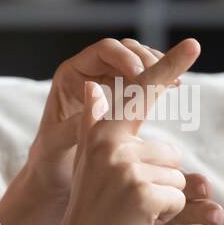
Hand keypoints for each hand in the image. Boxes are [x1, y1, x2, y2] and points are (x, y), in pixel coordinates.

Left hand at [26, 38, 178, 194]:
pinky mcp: (119, 96)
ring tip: (175, 83)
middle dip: (148, 60)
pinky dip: (158, 80)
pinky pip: (142, 78)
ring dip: (158, 67)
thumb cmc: (49, 160)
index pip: (103, 51)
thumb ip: (73, 126)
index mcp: (70, 75)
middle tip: (166, 80)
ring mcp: (105, 82)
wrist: (53, 174)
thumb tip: (98, 109)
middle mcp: (88, 72)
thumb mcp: (55, 145)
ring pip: (137, 60)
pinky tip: (173, 88)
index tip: (141, 77)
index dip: (125, 58)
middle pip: (124, 50)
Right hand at [50, 39, 200, 224]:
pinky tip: (140, 224)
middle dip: (160, 183)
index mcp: (104, 132)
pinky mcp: (143, 195)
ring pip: (179, 179)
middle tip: (127, 202)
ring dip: (164, 201)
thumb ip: (93, 124)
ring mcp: (128, 169)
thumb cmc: (89, 212)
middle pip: (171, 154)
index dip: (168, 66)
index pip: (141, 94)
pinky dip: (166, 216)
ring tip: (132, 213)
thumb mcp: (88, 164)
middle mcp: (113, 144)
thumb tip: (91, 88)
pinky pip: (179, 199)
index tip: (194, 44)